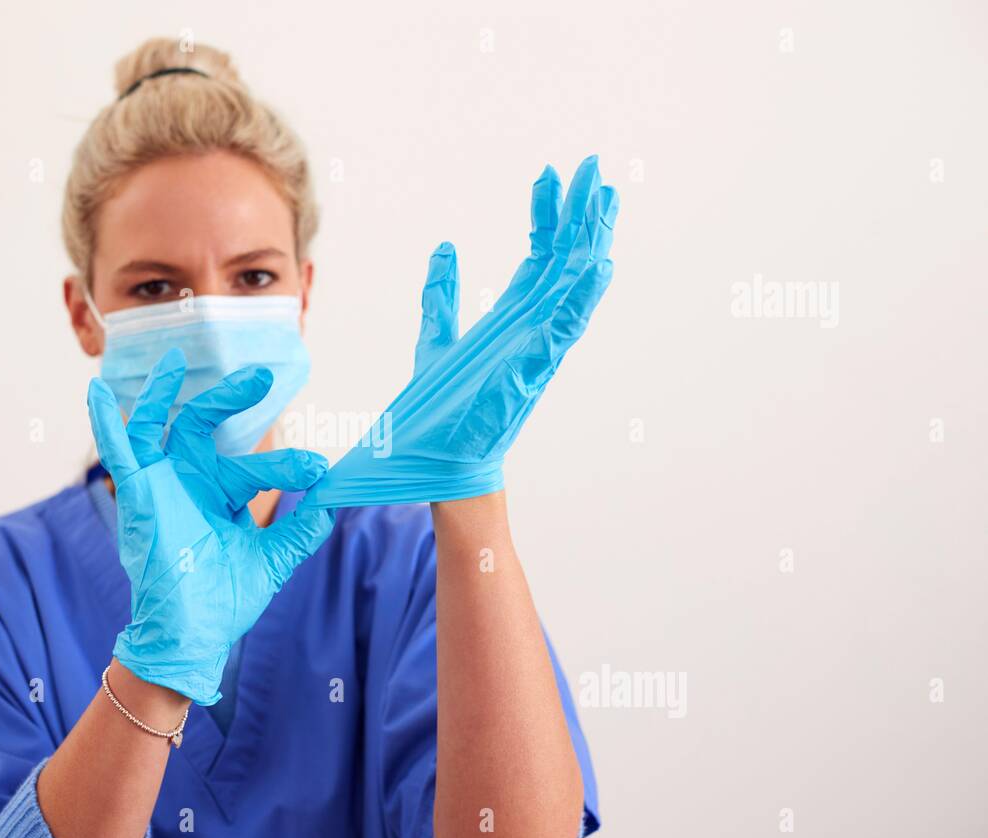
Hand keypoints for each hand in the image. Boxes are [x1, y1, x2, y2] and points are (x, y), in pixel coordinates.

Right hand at [88, 350, 334, 705]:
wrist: (192, 635)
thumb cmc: (224, 601)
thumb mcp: (273, 559)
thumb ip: (302, 529)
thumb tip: (332, 499)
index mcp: (219, 496)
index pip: (254, 466)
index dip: (288, 464)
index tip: (319, 468)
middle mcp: (188, 483)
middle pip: (205, 426)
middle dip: (230, 397)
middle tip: (261, 376)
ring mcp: (161, 485)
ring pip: (159, 426)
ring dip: (163, 393)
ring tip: (174, 359)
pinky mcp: (137, 494)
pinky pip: (117, 450)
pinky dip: (105, 420)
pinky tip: (96, 390)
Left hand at [302, 156, 617, 508]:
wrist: (436, 467)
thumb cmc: (439, 413)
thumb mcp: (435, 338)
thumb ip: (440, 296)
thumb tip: (444, 247)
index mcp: (514, 321)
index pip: (540, 258)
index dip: (547, 216)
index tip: (550, 174)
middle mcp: (533, 331)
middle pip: (566, 262)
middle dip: (580, 213)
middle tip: (594, 165)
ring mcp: (537, 349)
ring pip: (573, 286)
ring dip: (591, 241)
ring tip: (607, 196)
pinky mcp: (530, 371)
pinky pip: (564, 329)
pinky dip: (583, 296)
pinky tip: (601, 262)